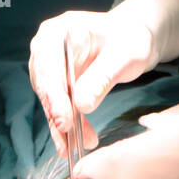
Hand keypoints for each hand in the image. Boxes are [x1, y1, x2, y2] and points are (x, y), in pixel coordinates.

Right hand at [28, 8, 159, 154]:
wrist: (133, 40)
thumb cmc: (130, 38)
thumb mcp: (124, 54)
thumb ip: (103, 76)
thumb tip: (82, 105)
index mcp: (57, 32)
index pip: (48, 64)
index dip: (54, 94)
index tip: (64, 119)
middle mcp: (47, 49)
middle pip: (44, 84)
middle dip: (56, 113)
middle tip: (69, 134)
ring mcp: (51, 67)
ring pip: (50, 101)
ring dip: (62, 125)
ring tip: (75, 147)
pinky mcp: (59, 84)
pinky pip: (60, 108)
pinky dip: (69, 126)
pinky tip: (77, 142)